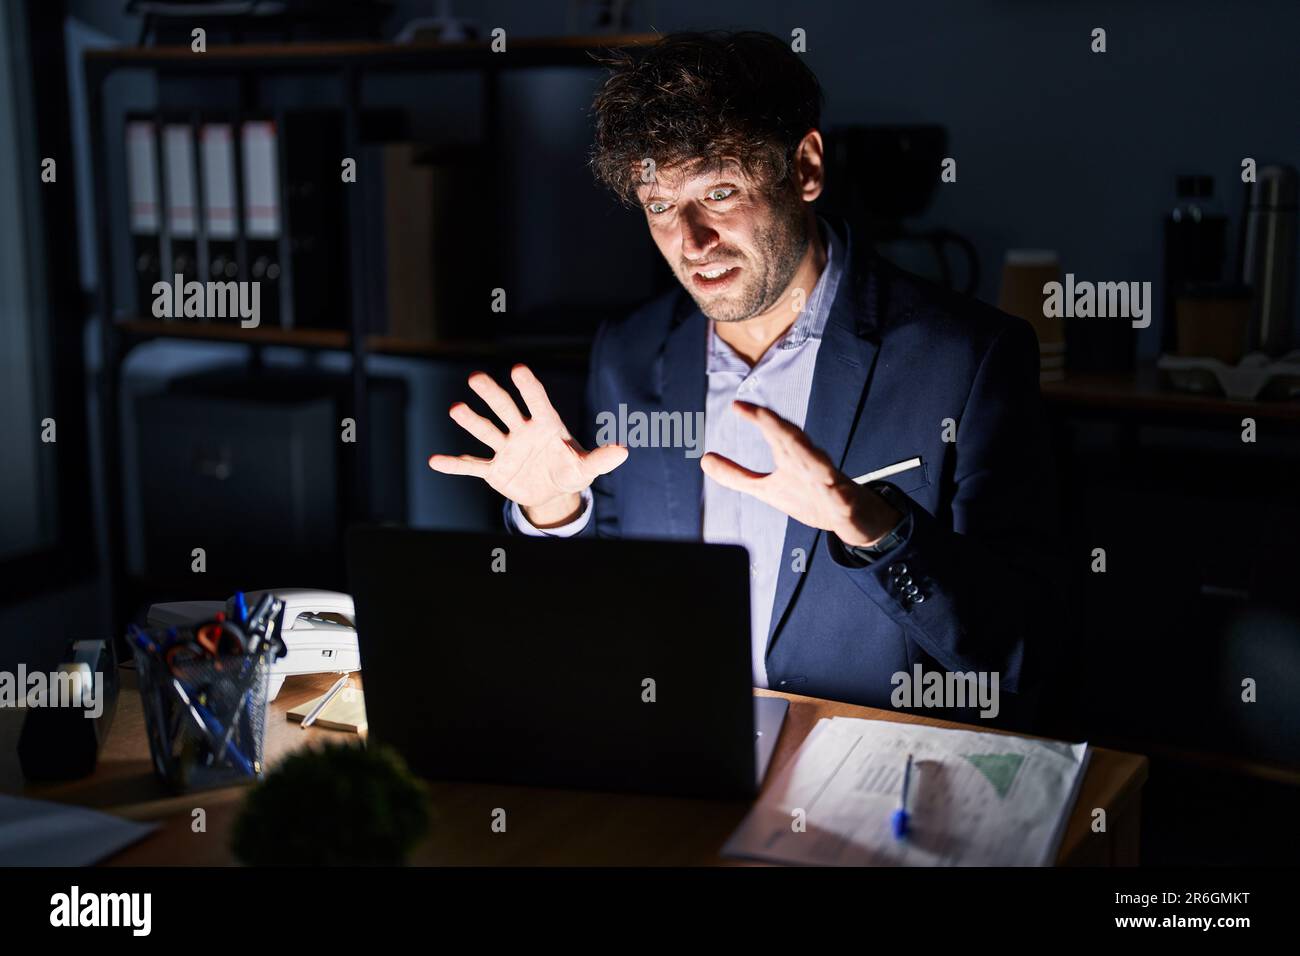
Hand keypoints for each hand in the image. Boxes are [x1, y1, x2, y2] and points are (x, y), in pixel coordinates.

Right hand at [427, 364, 627, 526]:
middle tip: (477, 378)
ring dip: (472, 422)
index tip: (518, 369)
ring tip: (456, 409)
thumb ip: (602, 458)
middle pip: (506, 409)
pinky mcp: (494, 470)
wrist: (551, 491)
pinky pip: (471, 465)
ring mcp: (505, 449)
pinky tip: (435, 460)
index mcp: (546, 425)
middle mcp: (522, 431)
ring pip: (487, 431)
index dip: (529, 387)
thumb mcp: (587, 467)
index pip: (537, 401)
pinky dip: (454, 464)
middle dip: (493, 395)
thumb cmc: (570, 470)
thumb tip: (624, 450)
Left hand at [699, 401, 900, 546]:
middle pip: (795, 440)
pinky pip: (840, 495)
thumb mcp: (766, 488)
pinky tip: (829, 484)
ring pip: (819, 462)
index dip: (758, 418)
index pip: (774, 432)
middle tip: (760, 413)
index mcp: (793, 457)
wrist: (852, 518)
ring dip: (806, 451)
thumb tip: (705, 459)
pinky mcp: (844, 503)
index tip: (736, 405)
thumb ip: (736, 475)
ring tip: (790, 439)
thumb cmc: (810, 496)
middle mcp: (811, 463)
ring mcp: (829, 482)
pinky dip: (835, 490)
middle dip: (778, 426)